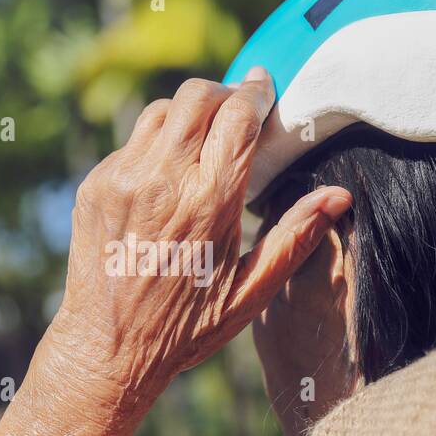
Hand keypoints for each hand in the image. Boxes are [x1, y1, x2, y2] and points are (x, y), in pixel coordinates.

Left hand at [47, 68, 352, 406]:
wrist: (107, 348)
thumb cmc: (186, 327)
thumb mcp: (251, 291)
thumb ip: (295, 236)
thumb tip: (339, 196)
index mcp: (209, 202)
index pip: (238, 115)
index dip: (256, 93)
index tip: (264, 87)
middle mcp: (162, 180)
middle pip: (198, 96)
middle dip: (223, 95)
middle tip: (237, 113)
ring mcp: (121, 179)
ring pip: (161, 110)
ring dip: (187, 114)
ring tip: (203, 142)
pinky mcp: (95, 185)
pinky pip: (130, 142)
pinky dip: (154, 145)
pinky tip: (167, 176)